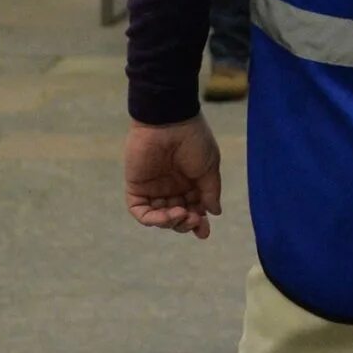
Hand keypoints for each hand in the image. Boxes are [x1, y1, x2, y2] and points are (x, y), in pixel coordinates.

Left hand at [126, 117, 222, 237]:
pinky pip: (141, 211)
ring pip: (159, 217)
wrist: (169, 121)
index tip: (204, 232)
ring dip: (170, 222)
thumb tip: (215, 213)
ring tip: (181, 214)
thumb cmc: (193, 140)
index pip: (194, 209)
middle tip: (194, 219)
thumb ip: (210, 192)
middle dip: (186, 224)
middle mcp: (172, 187)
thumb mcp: (209, 167)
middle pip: (177, 217)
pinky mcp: (137, 186)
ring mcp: (154, 188)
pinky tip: (165, 216)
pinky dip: (152, 219)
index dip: (199, 223)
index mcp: (191, 182)